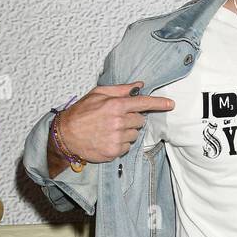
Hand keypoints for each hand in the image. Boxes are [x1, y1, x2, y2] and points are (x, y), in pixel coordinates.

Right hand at [57, 82, 174, 163]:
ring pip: (135, 135)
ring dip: (127, 132)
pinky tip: (108, 139)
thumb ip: (120, 89)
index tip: (171, 104)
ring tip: (110, 129)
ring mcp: (117, 138)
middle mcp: (118, 122)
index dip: (159, 103)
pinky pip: (127, 146)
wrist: (66, 136)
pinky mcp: (114, 151)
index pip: (143, 103)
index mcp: (115, 105)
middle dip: (133, 119)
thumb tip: (139, 85)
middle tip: (118, 119)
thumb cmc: (81, 113)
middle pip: (140, 120)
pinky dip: (121, 143)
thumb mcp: (97, 94)